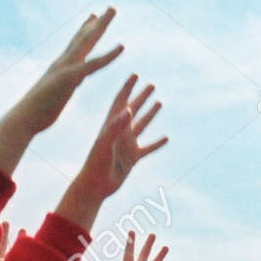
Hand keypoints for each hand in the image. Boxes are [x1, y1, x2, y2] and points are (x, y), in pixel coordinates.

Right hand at [0, 10, 123, 173]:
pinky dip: (108, 55)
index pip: (76, 45)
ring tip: (113, 10)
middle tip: (111, 8)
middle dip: (97, 22)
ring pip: (87, 42)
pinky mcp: (69, 79)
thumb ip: (62, 86)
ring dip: (101, 26)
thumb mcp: (54, 96)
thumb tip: (67, 84)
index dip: (86, 30)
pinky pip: (93, 65)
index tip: (94, 17)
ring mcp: (65, 68)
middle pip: (83, 38)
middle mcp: (63, 63)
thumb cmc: (36, 113)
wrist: (23, 120)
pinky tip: (122, 47)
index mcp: (61, 68)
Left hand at [97, 74, 167, 196]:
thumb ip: (116, 126)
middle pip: (133, 109)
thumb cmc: (95, 164)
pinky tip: (166, 138)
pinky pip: (148, 148)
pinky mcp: (133, 158)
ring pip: (141, 125)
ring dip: (150, 114)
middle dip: (141, 96)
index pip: (120, 101)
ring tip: (159, 102)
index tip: (135, 74)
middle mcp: (120, 132)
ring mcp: (127, 144)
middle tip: (151, 84)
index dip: (128, 87)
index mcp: (111, 125)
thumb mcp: (105, 143)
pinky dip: (157, 143)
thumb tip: (130, 110)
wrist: (94, 186)